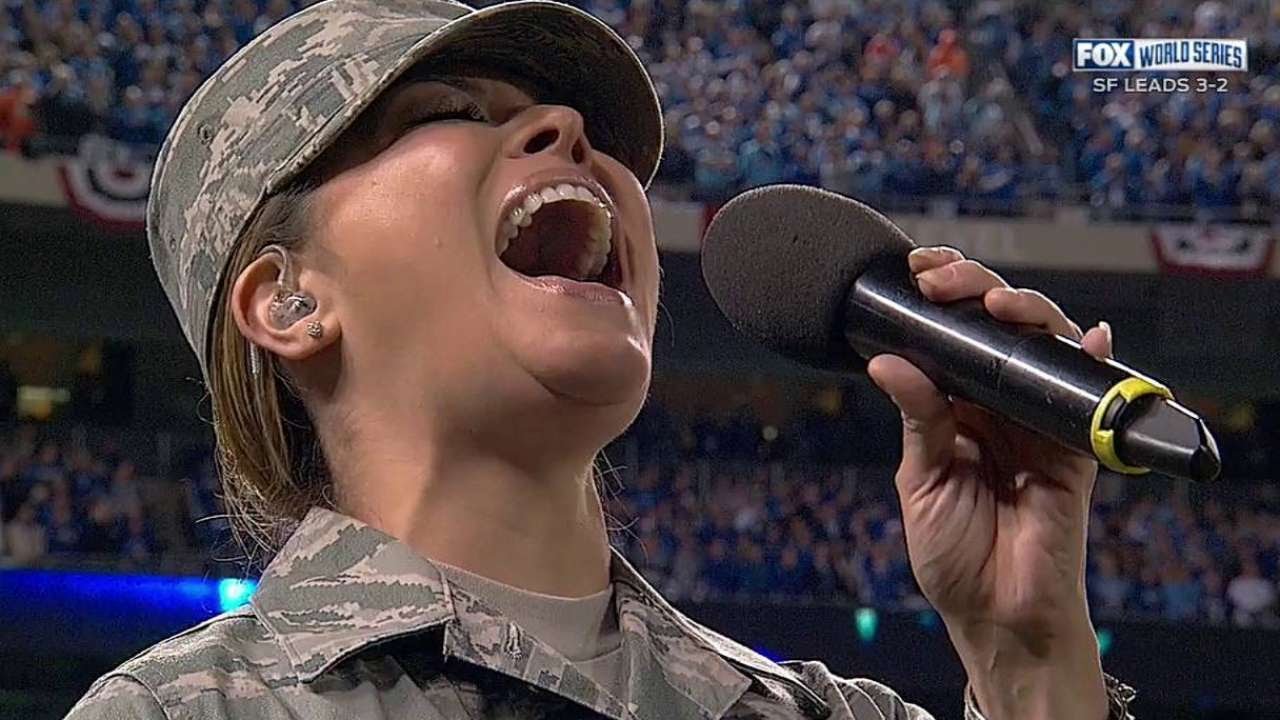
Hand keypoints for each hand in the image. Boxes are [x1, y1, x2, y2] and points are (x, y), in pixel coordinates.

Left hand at [867, 246, 1109, 717]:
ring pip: (1042, 345)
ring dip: (1024, 311)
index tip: (915, 271)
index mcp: (956, 407)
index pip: (951, 336)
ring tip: (994, 301)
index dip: (939, 297)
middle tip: (941, 278)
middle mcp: (1000, 404)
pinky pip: (1091, 395)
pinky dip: (1093, 360)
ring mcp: (1040, 420)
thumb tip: (888, 360)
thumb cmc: (953, 554)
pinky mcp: (1077, 446)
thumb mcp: (923, 480)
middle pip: (997, 326)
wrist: (996, 615)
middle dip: (971, 287)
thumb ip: (918, 418)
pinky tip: (1090, 335)